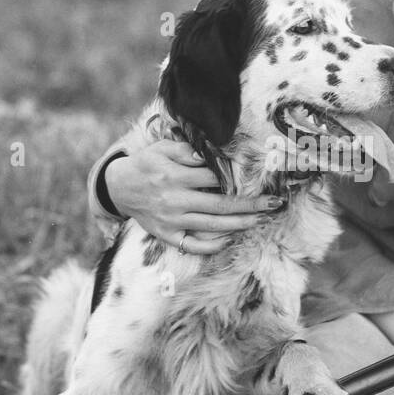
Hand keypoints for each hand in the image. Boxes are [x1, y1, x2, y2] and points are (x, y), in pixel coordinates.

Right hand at [105, 139, 283, 255]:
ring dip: (239, 224)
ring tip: (260, 220)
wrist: (119, 187)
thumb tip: (213, 156)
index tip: (255, 180)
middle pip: (220, 204)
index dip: (235, 179)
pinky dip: (211, 245)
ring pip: (212, 225)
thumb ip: (187, 151)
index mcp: (175, 176)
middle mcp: (175, 199)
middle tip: (274, 204)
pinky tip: (228, 239)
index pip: (214, 178)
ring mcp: (172, 220)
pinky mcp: (167, 234)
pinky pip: (192, 245)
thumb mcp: (163, 149)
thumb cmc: (147, 164)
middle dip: (250, 205)